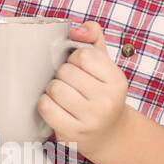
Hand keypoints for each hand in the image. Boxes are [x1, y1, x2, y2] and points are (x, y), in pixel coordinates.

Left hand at [37, 21, 130, 158]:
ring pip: (54, 88)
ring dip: (53, 89)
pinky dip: (45, 103)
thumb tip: (76, 30)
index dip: (74, 58)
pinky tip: (55, 106)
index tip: (79, 68)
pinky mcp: (73, 134)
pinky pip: (46, 107)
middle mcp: (107, 102)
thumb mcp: (103, 62)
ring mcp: (91, 120)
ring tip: (63, 94)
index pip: (83, 55)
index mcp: (117, 81)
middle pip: (65, 72)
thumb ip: (92, 35)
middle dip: (62, 74)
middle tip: (70, 83)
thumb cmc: (100, 91)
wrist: (108, 133)